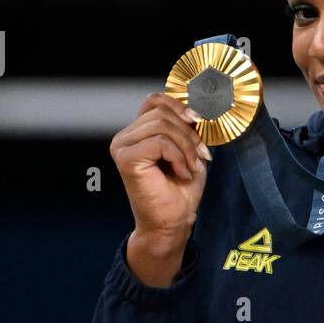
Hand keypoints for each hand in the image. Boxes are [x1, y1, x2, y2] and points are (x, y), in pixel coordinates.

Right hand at [110, 93, 212, 257]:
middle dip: (189, 133)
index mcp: (137, 131)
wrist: (172, 222)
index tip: (201, 123)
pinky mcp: (126, 158)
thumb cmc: (181, 189)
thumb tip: (198, 104)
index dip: (181, 106)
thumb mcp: (189, 149)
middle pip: (162, 112)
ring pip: (162, 125)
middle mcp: (125, 136)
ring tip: (191, 166)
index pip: (156, 100)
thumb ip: (187, 125)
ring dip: (186, 146)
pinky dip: (178, 156)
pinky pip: (159, 142)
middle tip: (201, 155)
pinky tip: (182, 173)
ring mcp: (122, 146)